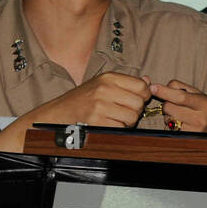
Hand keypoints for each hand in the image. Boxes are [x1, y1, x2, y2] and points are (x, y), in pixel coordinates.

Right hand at [27, 72, 150, 127]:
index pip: (142, 86)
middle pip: (139, 103)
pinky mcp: (96, 121)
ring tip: (115, 118)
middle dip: (136, 111)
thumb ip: (126, 83)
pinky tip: (108, 125)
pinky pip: (121, 128)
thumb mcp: (102, 84)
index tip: (136, 100)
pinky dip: (118, 129)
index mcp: (108, 78)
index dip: (143, 95)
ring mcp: (100, 106)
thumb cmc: (83, 99)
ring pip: (132, 117)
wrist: (58, 113)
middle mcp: (104, 89)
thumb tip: (149, 81)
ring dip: (127, 122)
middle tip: (124, 112)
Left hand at [149, 78, 206, 134]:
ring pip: (167, 118)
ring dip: (169, 115)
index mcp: (204, 103)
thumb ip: (183, 88)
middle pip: (169, 107)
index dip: (164, 92)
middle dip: (167, 103)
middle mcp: (199, 118)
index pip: (181, 97)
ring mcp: (193, 130)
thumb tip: (161, 87)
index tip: (153, 87)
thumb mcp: (201, 95)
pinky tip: (181, 123)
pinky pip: (170, 129)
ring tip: (181, 114)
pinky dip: (171, 124)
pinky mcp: (187, 138)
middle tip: (175, 103)